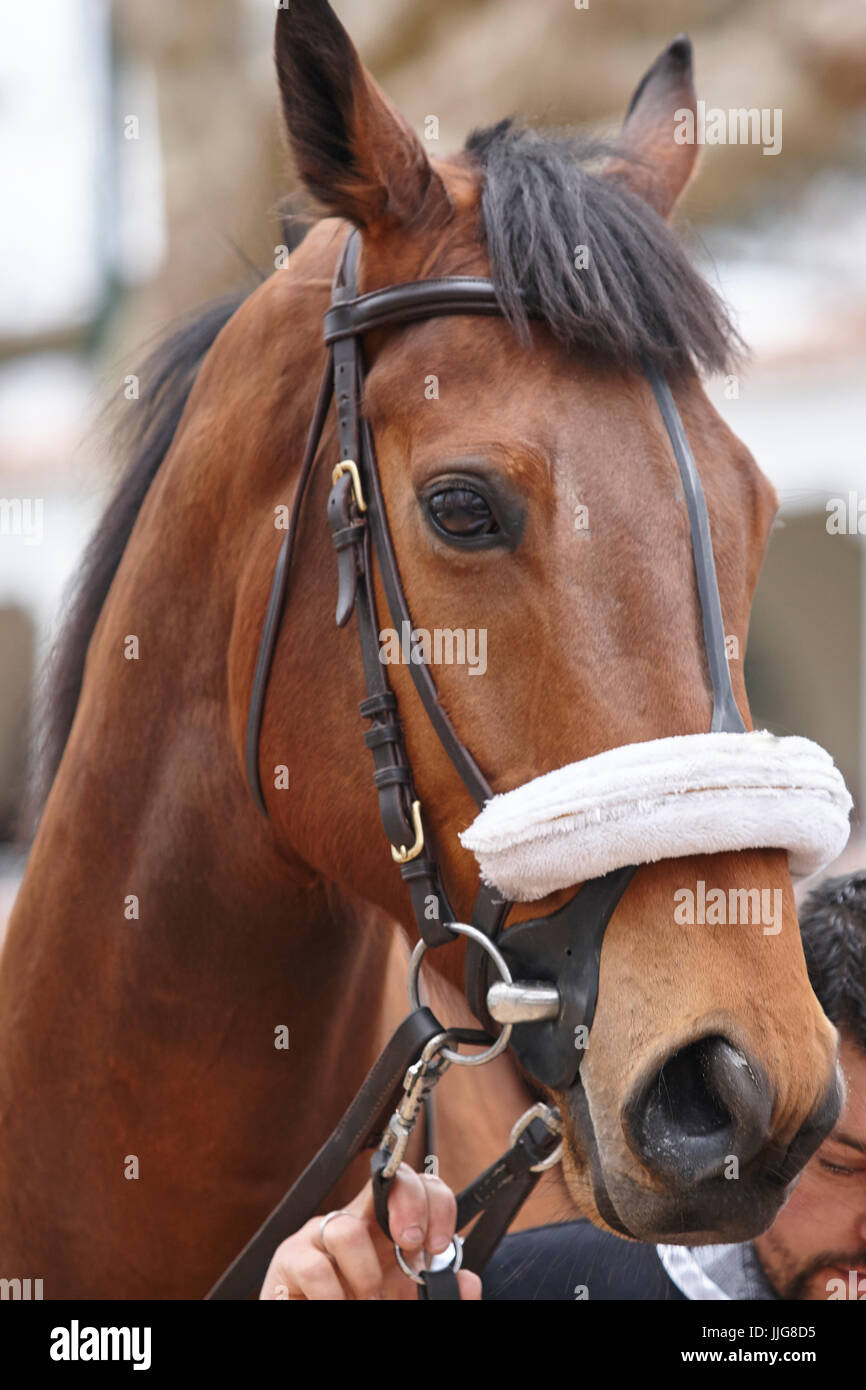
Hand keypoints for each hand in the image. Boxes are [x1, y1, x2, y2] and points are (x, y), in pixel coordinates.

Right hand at [259, 1164, 480, 1299]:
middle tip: (411, 1246)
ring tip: (369, 1303)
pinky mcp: (289, 1258)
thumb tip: (469, 1281)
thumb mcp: (408, 1303)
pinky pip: (315, 1268)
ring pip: (346, 1229)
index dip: (435, 1203)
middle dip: (407, 1203)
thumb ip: (442, 1296)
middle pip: (387, 1178)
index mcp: (389, 1229)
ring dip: (365, 1276)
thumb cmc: (362, 1309)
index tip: (439, 1244)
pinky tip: (338, 1306)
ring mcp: (320, 1234)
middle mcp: (356, 1221)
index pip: (418, 1186)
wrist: (316, 1333)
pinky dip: (333, 1298)